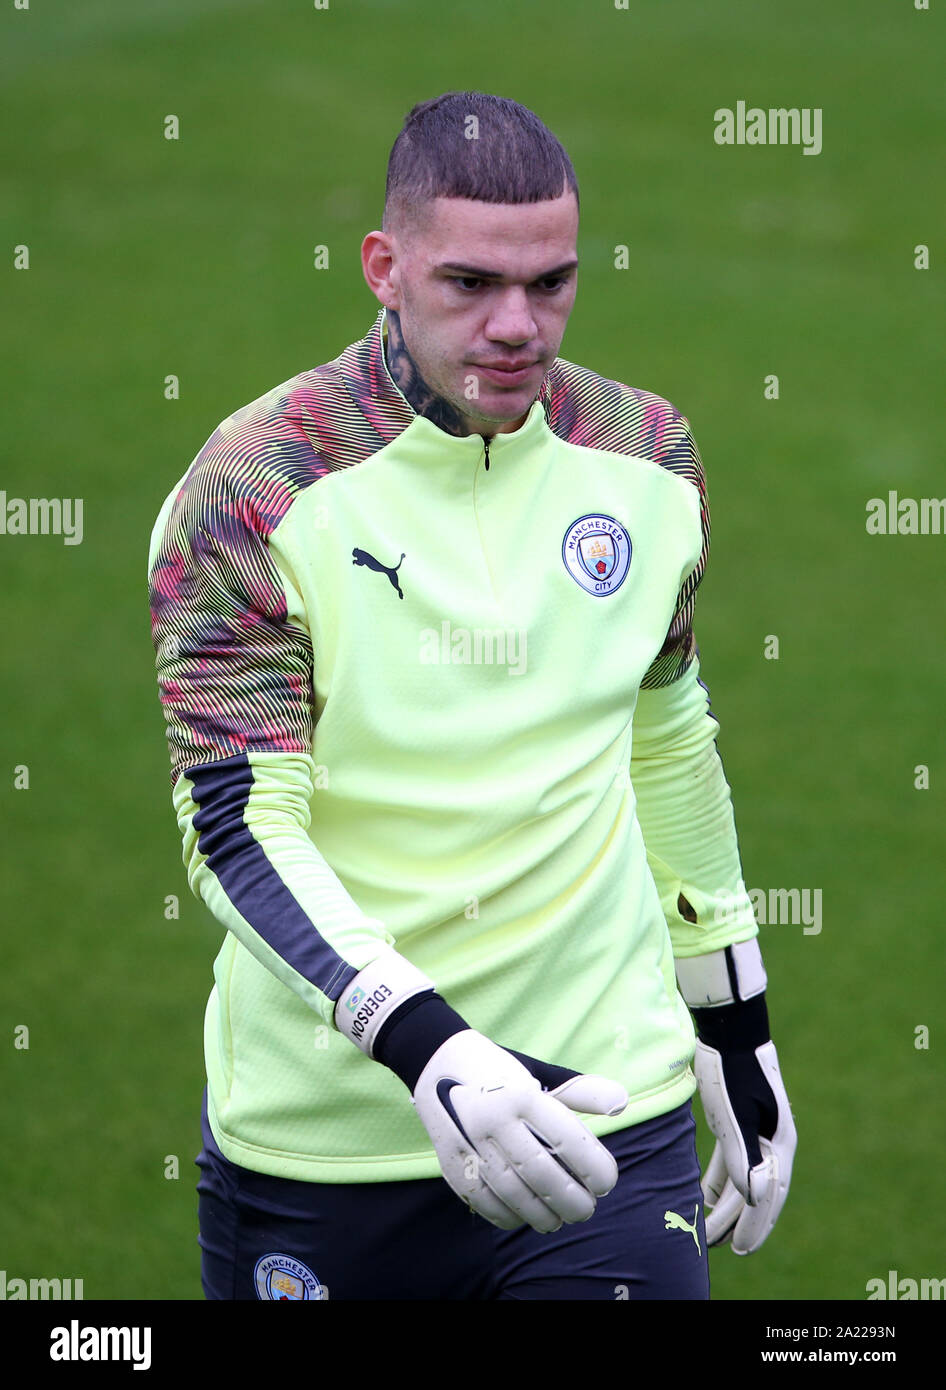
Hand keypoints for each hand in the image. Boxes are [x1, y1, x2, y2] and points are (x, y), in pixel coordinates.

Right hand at [411, 1029, 628, 1232]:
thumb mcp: (540, 1073)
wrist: (436, 1058)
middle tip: (587, 1209)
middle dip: (571, 1200)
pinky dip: (506, 1215)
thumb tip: (622, 1103)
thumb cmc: (500, 1073)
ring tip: (559, 1220)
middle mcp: (494, 1117)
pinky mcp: (450, 1159)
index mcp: (522, 1093)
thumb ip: (582, 1091)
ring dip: (541, 1214)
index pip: (567, 1139)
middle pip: (540, 1173)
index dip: (593, 1168)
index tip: (606, 1183)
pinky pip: (481, 1199)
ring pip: (511, 1192)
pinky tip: (524, 1217)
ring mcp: (468, 1141)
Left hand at [694, 1031, 796, 1254]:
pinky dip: (720, 1180)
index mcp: (779, 1142)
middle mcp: (772, 1141)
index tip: (741, 1250)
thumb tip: (753, 1197)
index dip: (755, 1225)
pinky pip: (731, 1160)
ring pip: (743, 1178)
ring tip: (712, 1230)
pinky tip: (706, 1196)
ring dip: (729, 1205)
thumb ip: (743, 1155)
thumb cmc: (731, 1069)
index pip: (769, 1194)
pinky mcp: (738, 1122)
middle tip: (724, 1249)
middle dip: (742, 1222)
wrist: (729, 1029)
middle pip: (758, 1191)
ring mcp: (757, 1132)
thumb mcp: (735, 1114)